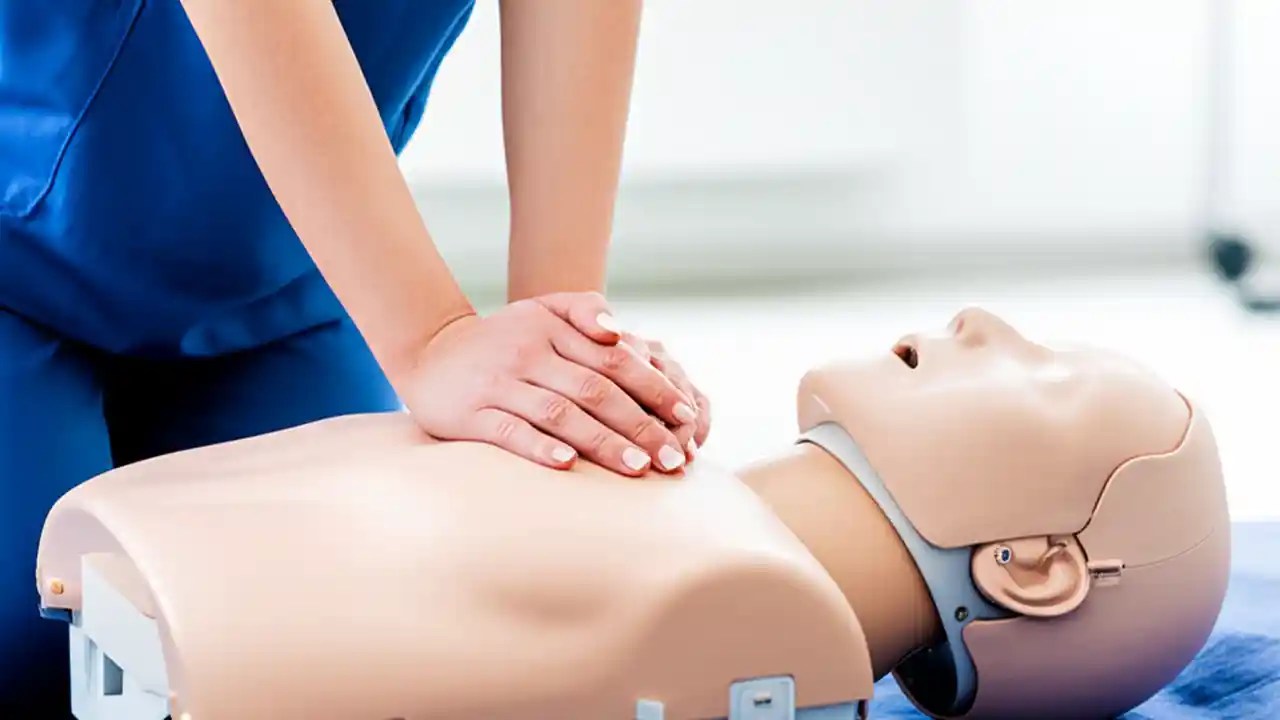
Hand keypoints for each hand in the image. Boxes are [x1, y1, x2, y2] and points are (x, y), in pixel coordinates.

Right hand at [394, 292, 698, 475]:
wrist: (430, 353)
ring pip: (559, 414)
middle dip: (640, 425)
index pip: (614, 360)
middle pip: (595, 390)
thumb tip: (621, 333)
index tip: (685, 417)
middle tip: (672, 458)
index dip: (654, 389)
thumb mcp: (542, 310)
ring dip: (602, 442)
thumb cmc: (503, 338)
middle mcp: (528, 353)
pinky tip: (567, 465)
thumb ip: (585, 310)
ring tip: (637, 468)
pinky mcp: (470, 413)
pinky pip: (509, 432)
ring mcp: (498, 384)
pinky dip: (538, 447)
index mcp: (552, 329)